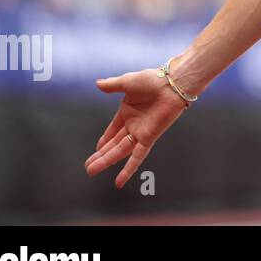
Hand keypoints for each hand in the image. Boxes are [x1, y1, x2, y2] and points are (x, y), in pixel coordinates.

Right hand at [85, 69, 189, 188]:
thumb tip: (97, 83)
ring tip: (91, 171)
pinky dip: (129, 168)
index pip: (114, 129)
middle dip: (102, 155)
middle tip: (88, 167)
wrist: (172, 83)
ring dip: (106, 161)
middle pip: (114, 143)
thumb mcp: (127, 82)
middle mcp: (134, 124)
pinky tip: (120, 181)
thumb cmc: (153, 79)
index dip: (105, 139)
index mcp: (128, 111)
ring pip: (121, 151)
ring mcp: (141, 132)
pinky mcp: (149, 137)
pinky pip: (138, 156)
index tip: (97, 149)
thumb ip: (112, 85)